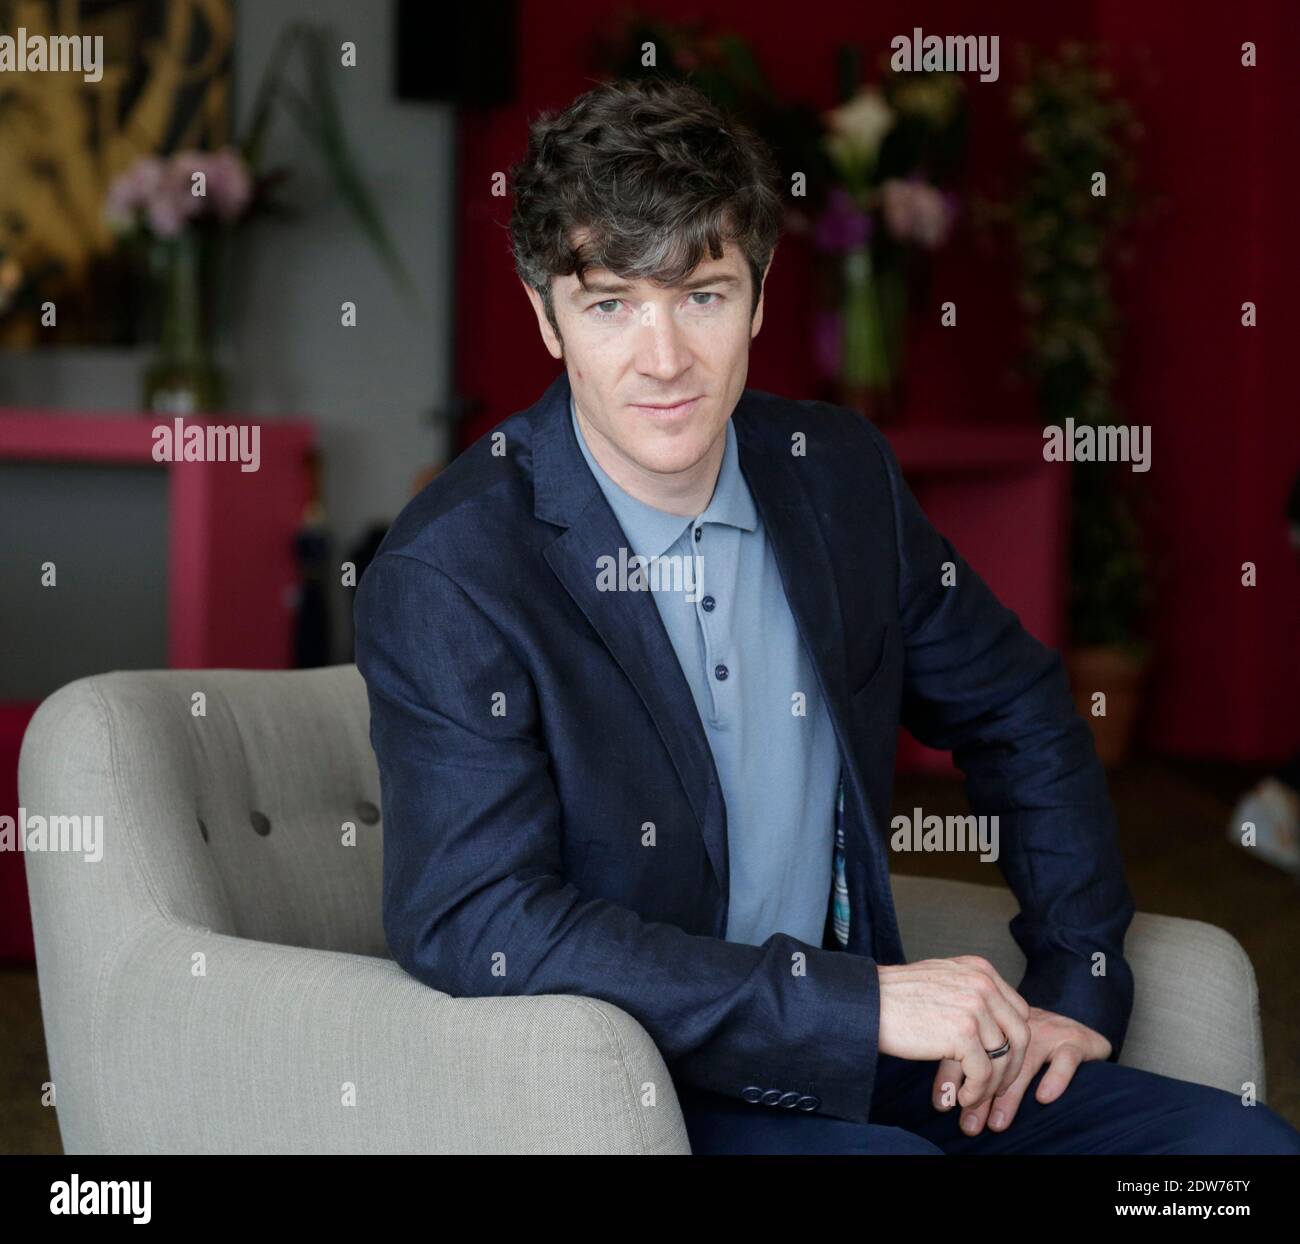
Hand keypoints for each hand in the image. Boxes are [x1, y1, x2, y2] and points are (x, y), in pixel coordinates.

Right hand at [877, 955, 1031, 1111]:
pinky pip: (984, 1073)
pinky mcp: (962, 1032)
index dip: (1014, 1042)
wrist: (867, 1002)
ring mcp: (974, 1007)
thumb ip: (972, 992)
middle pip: (1021, 1035)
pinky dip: (976, 1091)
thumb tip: (995, 1026)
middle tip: (994, 1087)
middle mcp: (982, 983)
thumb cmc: (897, 996)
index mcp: (980, 969)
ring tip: (971, 1095)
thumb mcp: (944, 978)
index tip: (1000, 1062)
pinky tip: (960, 1096)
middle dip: (1011, 1067)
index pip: (1019, 1011)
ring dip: (990, 1085)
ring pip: (1003, 1058)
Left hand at [930, 1005, 1111, 1135]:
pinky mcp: (1075, 1041)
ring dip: (1011, 1096)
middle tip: (967, 1124)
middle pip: (994, 1058)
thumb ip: (972, 1067)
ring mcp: (1047, 1031)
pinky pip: (1066, 1059)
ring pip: (1026, 1064)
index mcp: (994, 1019)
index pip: (967, 1045)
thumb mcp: (1001, 1050)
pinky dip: (1056, 1078)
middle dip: (979, 1093)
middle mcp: (1018, 1024)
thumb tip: (942, 1103)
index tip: (941, 1105)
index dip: (952, 1076)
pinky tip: (1043, 1098)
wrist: (1080, 1023)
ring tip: (997, 1124)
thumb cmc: (1034, 1042)